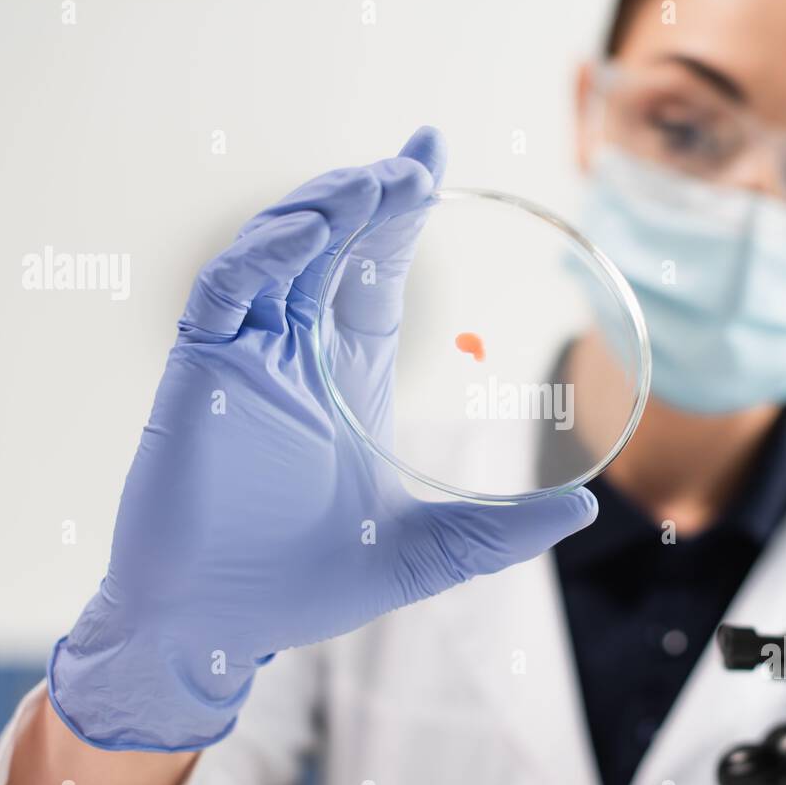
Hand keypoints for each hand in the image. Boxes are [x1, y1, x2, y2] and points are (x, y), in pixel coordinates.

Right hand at [48, 127, 597, 751]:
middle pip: (333, 246)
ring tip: (380, 182)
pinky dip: (264, 254)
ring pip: (277, 250)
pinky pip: (225, 291)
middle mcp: (295, 355)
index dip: (401, 214)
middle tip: (421, 159)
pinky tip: (311, 234)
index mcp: (344, 379)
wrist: (216, 628)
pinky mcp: (200, 373)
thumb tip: (585, 513)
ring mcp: (244, 358)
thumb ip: (497, 535)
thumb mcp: (422, 554)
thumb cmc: (303, 586)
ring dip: (326, 208)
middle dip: (373, 194)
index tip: (433, 156)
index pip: (376, 271)